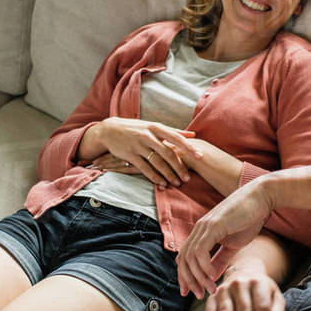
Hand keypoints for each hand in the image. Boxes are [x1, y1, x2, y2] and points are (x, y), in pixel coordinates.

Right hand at [83, 117, 199, 187]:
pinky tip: (162, 183)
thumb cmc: (137, 128)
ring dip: (168, 174)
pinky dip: (154, 177)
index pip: (176, 138)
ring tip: (177, 183)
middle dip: (179, 166)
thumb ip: (173, 131)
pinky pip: (144, 168)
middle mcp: (148, 136)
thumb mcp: (154, 126)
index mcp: (156, 127)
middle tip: (188, 178)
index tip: (199, 156)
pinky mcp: (130, 155)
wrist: (110, 130)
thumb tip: (193, 135)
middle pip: (167, 153)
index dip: (188, 147)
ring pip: (156, 162)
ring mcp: (138, 145)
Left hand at [178, 177, 275, 297]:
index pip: (184, 257)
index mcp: (202, 233)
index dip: (184, 276)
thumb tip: (211, 276)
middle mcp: (199, 229)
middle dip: (188, 280)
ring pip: (190, 257)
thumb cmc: (249, 218)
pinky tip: (212, 276)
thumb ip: (220, 259)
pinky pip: (200, 250)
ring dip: (198, 277)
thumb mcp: (233, 244)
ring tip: (209, 289)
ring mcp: (204, 227)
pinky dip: (204, 266)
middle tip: (198, 296)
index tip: (189, 292)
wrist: (261, 198)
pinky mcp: (213, 225)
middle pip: (182, 259)